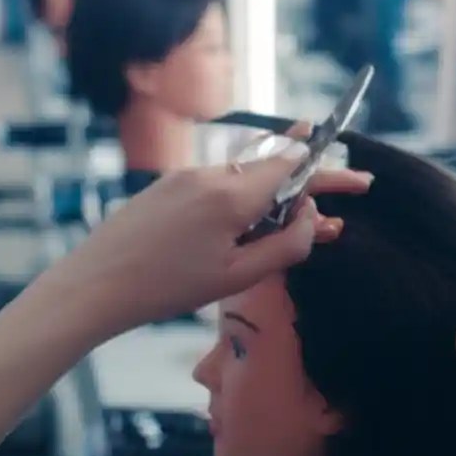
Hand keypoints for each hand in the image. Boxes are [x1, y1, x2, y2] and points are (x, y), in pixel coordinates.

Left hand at [72, 149, 373, 333]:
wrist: (95, 284)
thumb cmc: (164, 288)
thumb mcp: (236, 276)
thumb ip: (285, 246)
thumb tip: (315, 221)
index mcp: (231, 195)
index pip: (294, 168)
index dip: (330, 175)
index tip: (360, 180)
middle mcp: (211, 173)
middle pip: (274, 167)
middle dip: (312, 181)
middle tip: (350, 189)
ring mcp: (186, 175)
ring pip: (247, 175)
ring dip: (276, 194)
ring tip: (296, 222)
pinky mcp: (169, 184)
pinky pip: (220, 182)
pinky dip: (245, 196)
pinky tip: (249, 223)